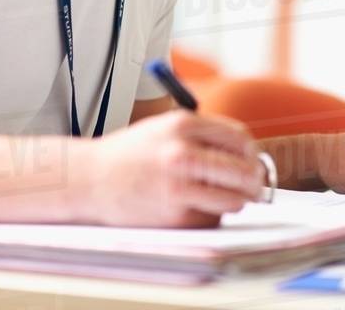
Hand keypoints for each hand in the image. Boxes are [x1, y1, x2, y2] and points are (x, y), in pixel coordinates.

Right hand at [86, 110, 265, 227]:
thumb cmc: (129, 155)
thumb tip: (246, 153)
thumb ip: (202, 135)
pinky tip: (194, 208)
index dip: (250, 152)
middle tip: (255, 187)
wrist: (89, 180)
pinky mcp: (174, 214)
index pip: (239, 138)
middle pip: (244, 170)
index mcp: (183, 125)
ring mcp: (179, 185)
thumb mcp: (164, 128)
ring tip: (227, 199)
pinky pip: (211, 218)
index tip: (251, 161)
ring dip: (235, 201)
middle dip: (254, 181)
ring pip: (234, 199)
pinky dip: (210, 216)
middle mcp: (183, 153)